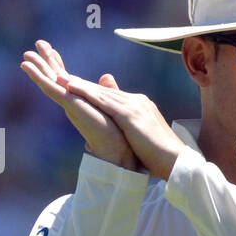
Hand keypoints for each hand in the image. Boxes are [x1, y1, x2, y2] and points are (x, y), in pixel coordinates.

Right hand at [20, 40, 140, 170]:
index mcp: (80, 100)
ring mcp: (68, 102)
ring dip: (38, 67)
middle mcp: (72, 101)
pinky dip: (38, 76)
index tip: (52, 50)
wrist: (118, 148)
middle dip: (46, 60)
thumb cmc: (116, 131)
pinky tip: (27, 67)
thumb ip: (105, 89)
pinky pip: (49, 87)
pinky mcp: (68, 104)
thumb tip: (106, 76)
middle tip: (37, 43)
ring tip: (26, 54)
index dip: (59, 64)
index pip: (68, 78)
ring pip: (49, 81)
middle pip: (56, 77)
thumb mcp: (109, 103)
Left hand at [57, 73, 185, 180]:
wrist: (176, 161)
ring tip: (59, 76)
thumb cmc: (160, 157)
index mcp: (140, 107)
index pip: (112, 96)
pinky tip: (70, 88)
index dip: (92, 91)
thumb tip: (117, 140)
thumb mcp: (141, 140)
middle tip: (60, 74)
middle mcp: (137, 101)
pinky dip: (86, 93)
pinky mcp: (130, 114)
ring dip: (79, 84)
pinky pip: (103, 100)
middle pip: (104, 90)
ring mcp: (135, 106)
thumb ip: (128, 134)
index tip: (75, 87)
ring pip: (101, 92)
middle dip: (82, 83)